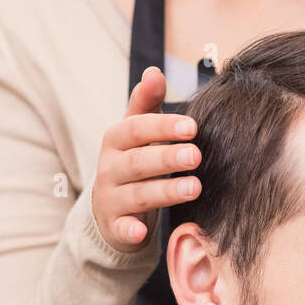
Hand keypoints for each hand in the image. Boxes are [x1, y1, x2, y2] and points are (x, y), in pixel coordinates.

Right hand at [92, 66, 201, 253]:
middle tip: (196, 155)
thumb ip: (146, 102)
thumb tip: (155, 71)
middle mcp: (110, 168)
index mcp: (116, 140)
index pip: (136, 129)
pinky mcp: (115, 226)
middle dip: (167, 157)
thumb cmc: (132, 161)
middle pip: (138, 162)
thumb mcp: (136, 131)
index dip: (162, 126)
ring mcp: (110, 199)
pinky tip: (142, 233)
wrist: (108, 208)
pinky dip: (129, 231)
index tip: (191, 126)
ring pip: (137, 194)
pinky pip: (121, 229)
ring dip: (164, 191)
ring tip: (195, 187)